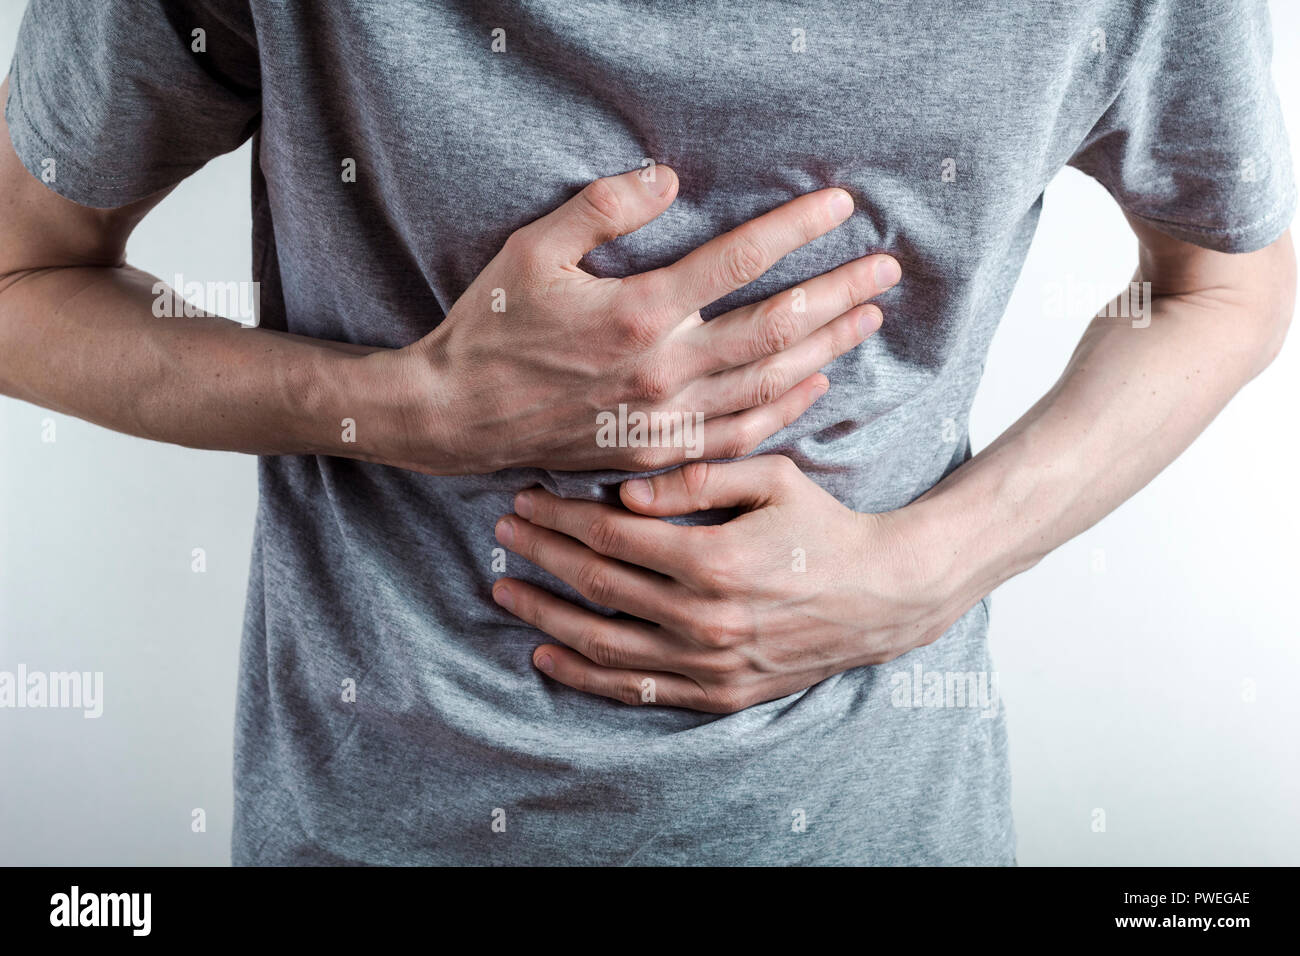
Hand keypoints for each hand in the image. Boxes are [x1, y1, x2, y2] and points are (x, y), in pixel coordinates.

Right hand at [382, 167, 899, 473]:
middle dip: (839, 292)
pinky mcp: (658, 452)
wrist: (454, 417)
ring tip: (869, 317)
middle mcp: (663, 369)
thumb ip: (603, 207)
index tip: (841, 206)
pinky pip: (739, 433)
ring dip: (827, 347)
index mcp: (637, 311)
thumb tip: (670, 177)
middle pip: (776, 327)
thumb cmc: (489, 327)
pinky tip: (816, 384)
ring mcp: (665, 418)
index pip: (739, 261)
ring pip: (769, 382)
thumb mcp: (532, 249)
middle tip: (888, 267)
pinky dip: (785, 408)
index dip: (797, 228)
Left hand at [491, 455, 961, 712]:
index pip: (610, 534)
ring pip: (602, 643)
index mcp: (712, 559)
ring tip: (506, 590)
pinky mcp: (716, 694)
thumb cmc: (822, 527)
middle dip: (540, 554)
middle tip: (503, 533)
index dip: (559, 515)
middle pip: (595, 584)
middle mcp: (703, 618)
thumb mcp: (773, 479)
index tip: (525, 499)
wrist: (882, 595)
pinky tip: (547, 655)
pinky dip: (583, 676)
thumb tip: (624, 489)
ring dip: (545, 615)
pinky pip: (634, 690)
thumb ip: (698, 480)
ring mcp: (708, 664)